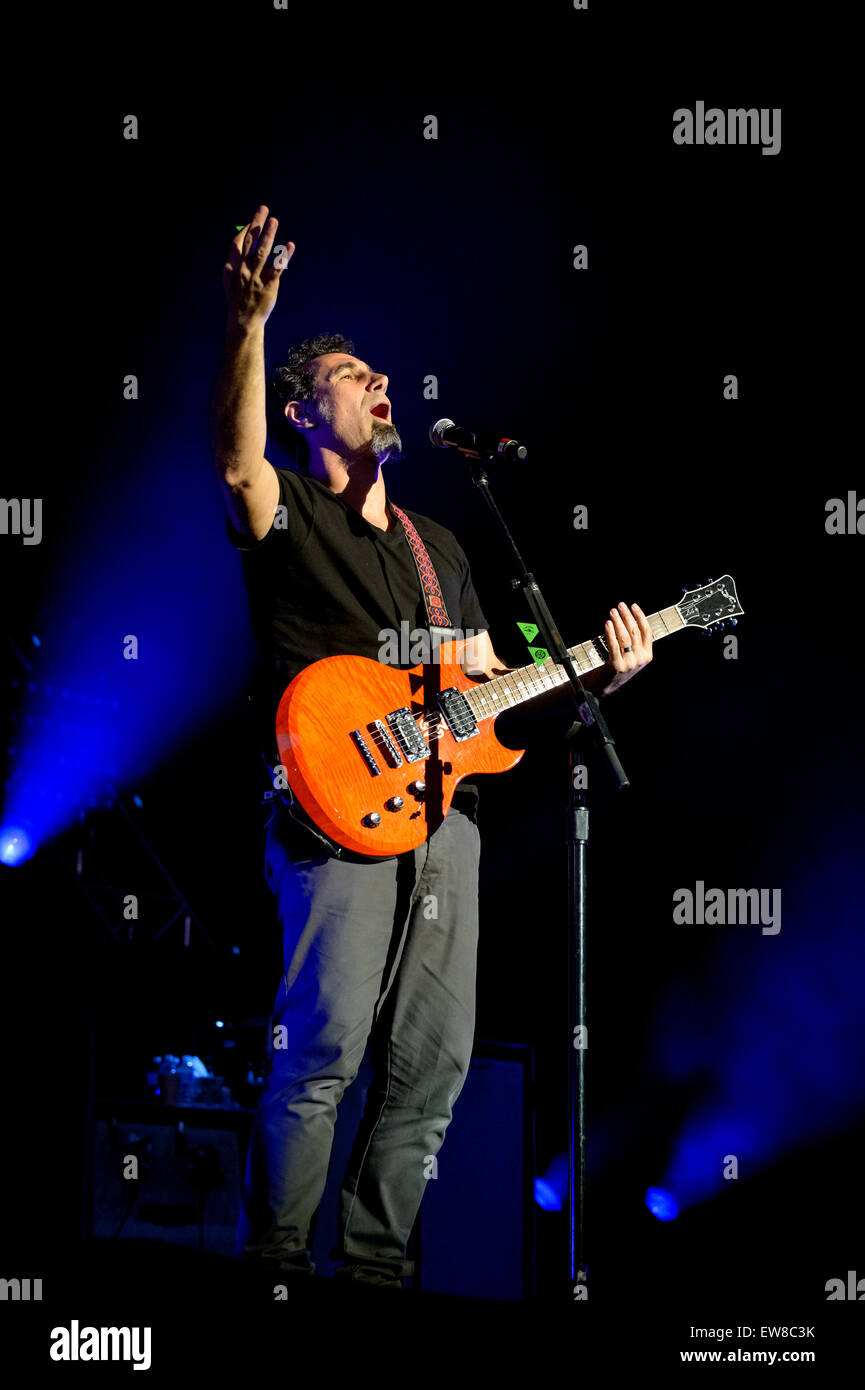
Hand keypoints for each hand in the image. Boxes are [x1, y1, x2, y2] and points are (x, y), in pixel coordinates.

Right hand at [222, 204, 294, 327]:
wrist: (243, 319)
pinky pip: (277, 267)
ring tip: (274, 220)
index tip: (254, 220)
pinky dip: (284, 255)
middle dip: (256, 224)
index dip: (246, 229)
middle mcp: (242, 270)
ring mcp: (255, 277)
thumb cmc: (238, 296)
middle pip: (250, 242)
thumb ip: (236, 259)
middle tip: (263, 209)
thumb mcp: (230, 277)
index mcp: (231, 267)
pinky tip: (290, 245)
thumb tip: (245, 238)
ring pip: (262, 252)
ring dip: (269, 235)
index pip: (238, 242)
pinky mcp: (268, 285)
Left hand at [587, 602, 653, 695]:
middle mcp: (640, 658)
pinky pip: (614, 646)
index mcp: (647, 654)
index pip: (647, 631)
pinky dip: (610, 633)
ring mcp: (629, 663)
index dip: (640, 617)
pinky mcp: (617, 666)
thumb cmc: (619, 665)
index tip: (634, 606)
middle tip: (620, 605)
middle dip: (627, 616)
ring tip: (612, 612)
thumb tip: (630, 617)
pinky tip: (608, 624)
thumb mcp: (633, 655)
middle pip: (635, 632)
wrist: (607, 684)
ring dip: (618, 622)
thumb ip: (636, 641)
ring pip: (625, 637)